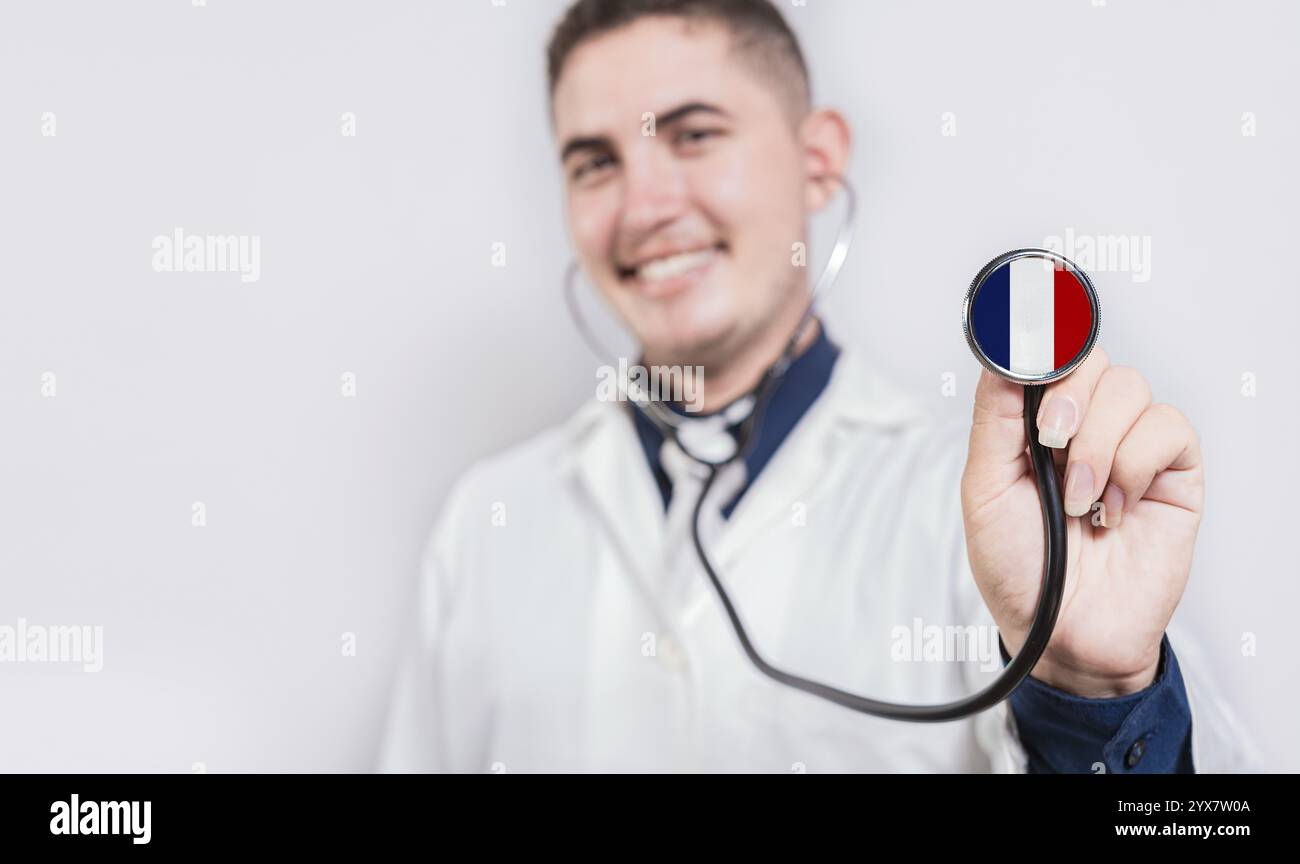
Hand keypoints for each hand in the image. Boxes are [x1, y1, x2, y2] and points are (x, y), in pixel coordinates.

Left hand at [960, 347, 1204, 696]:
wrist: (1063, 632)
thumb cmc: (1019, 567)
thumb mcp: (984, 490)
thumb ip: (995, 420)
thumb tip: (1004, 357)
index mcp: (1034, 425)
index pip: (1049, 356)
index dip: (1044, 345)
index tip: (1030, 349)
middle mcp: (1085, 427)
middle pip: (1092, 360)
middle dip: (1068, 397)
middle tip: (1050, 443)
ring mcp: (1131, 447)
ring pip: (1130, 388)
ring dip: (1097, 444)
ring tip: (1078, 500)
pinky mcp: (1174, 473)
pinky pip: (1168, 426)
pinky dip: (1134, 465)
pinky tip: (1112, 509)